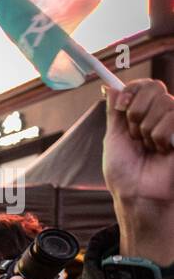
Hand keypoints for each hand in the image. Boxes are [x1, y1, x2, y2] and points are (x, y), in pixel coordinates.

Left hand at [102, 79, 173, 264]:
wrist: (136, 194)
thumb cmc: (124, 172)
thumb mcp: (114, 137)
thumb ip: (115, 112)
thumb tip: (110, 87)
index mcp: (146, 114)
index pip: (145, 85)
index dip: (133, 90)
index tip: (122, 106)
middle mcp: (164, 114)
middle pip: (154, 88)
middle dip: (136, 114)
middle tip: (135, 137)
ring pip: (164, 104)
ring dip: (147, 131)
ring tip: (149, 148)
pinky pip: (173, 119)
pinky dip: (160, 137)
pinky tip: (163, 151)